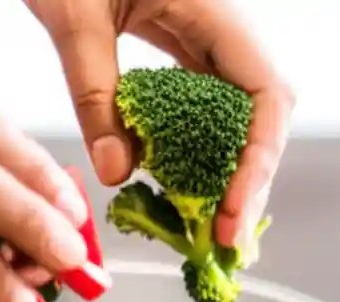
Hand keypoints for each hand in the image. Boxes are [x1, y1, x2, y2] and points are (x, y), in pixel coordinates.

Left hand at [24, 0, 294, 246]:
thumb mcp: (72, 18)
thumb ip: (95, 94)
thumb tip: (118, 173)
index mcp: (213, 7)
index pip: (267, 95)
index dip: (258, 163)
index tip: (231, 217)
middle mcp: (221, 23)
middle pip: (260, 113)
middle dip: (245, 179)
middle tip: (220, 240)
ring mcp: (202, 32)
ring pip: (234, 112)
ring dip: (222, 168)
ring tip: (202, 225)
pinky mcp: (177, 42)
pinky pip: (199, 102)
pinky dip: (191, 146)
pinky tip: (171, 180)